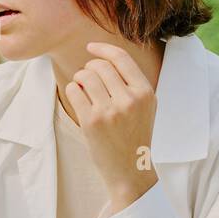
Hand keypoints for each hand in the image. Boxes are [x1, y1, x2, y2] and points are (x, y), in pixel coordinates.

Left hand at [63, 42, 158, 212]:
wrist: (130, 169)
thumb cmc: (134, 135)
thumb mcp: (145, 106)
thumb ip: (132, 82)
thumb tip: (105, 56)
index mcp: (145, 92)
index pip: (122, 58)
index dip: (103, 48)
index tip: (90, 47)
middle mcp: (130, 99)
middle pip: (100, 66)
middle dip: (89, 68)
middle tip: (87, 79)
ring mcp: (110, 111)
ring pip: (85, 76)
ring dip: (79, 78)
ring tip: (82, 89)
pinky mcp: (92, 122)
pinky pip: (74, 91)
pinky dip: (73, 90)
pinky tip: (78, 98)